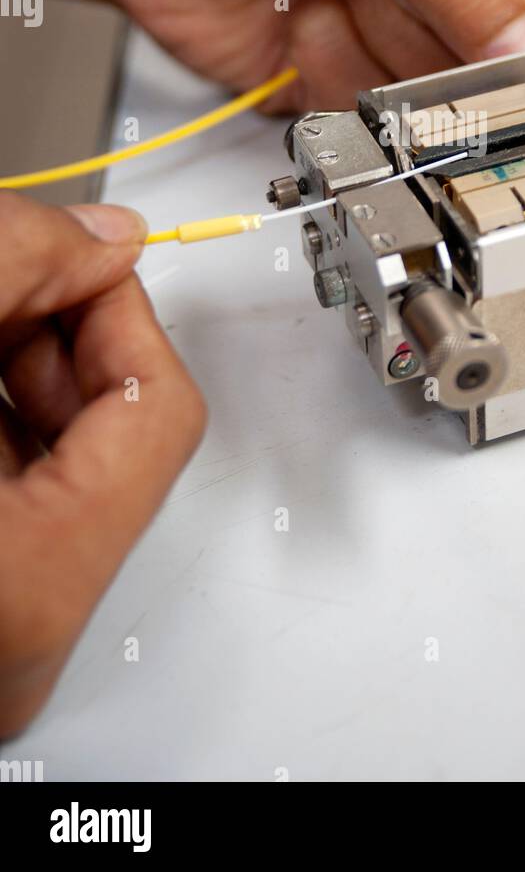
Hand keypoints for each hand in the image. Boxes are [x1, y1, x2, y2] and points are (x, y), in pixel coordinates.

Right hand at [0, 194, 204, 736]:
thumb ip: (17, 265)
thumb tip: (99, 239)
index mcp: (25, 582)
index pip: (157, 408)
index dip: (120, 308)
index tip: (79, 257)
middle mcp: (19, 637)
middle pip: (108, 433)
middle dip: (54, 332)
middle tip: (9, 277)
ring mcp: (1, 632)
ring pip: (52, 462)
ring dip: (14, 370)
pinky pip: (15, 495)